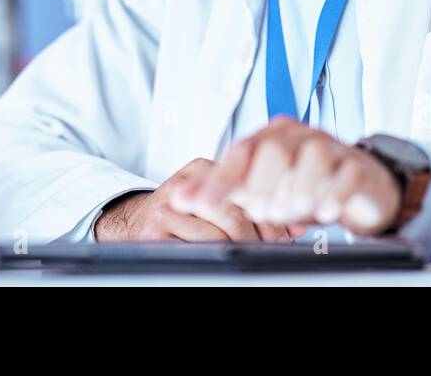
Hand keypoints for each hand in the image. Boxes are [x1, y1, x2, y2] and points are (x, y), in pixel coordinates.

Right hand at [93, 158, 297, 242]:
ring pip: (216, 237)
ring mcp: (166, 209)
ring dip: (238, 254)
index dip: (270, 217)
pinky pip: (195, 251)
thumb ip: (251, 206)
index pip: (246, 189)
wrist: (134, 223)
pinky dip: (215, 259)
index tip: (285, 235)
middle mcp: (183, 185)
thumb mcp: (213, 200)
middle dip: (257, 239)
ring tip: (250, 258)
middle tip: (269, 252)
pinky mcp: (153, 232)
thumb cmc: (182, 214)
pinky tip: (222, 261)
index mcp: (201, 170)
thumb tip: (296, 225)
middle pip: (233, 216)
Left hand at [168, 118, 402, 235]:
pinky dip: (334, 194)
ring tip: (293, 211)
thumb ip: (222, 189)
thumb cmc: (302, 184)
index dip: (219, 180)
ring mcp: (331, 147)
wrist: (360, 187)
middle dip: (264, 186)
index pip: (240, 152)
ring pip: (312, 157)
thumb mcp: (259, 187)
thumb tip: (180, 196)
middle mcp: (299, 136)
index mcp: (271, 137)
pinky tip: (325, 211)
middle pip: (274, 151)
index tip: (199, 204)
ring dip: (299, 190)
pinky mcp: (357, 166)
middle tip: (265, 211)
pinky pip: (346, 175)